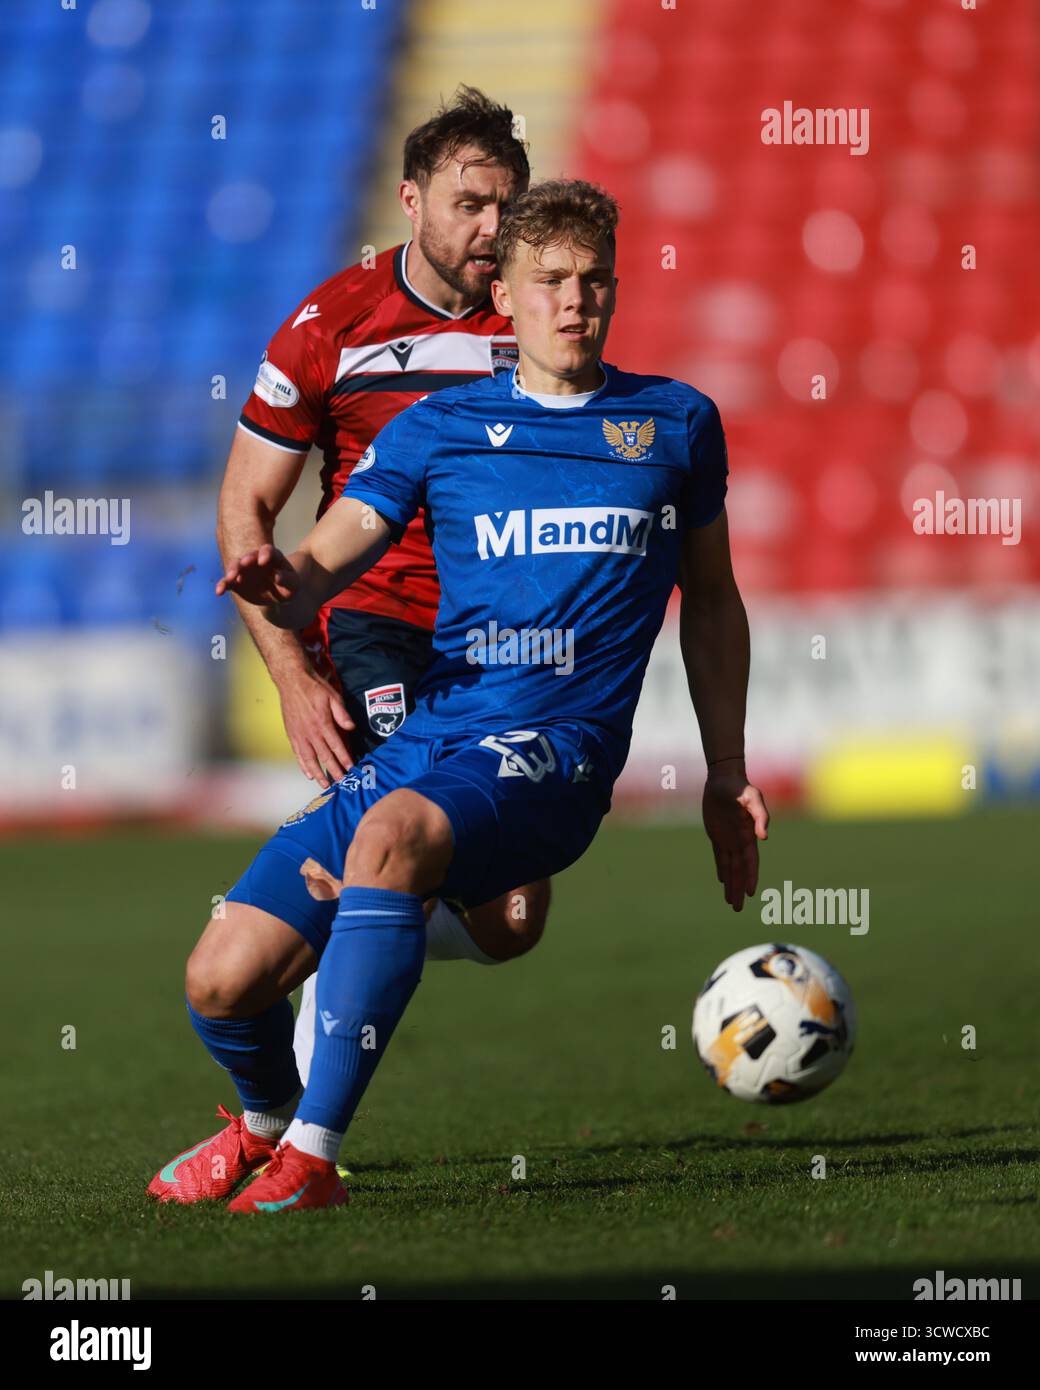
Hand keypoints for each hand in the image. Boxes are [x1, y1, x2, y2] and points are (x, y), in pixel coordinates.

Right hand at [216, 544, 297, 605]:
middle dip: (246, 560)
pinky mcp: (236, 582)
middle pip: (249, 557)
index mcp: (272, 557)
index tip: (262, 561)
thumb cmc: (288, 587)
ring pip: (236, 566)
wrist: (276, 596)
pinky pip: (227, 582)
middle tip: (243, 564)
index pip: (268, 550)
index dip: (265, 553)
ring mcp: (245, 570)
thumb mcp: (292, 585)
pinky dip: (222, 585)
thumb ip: (286, 579)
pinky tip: (219, 592)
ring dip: (232, 570)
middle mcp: (256, 560)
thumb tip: (277, 576)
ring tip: (230, 578)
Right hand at [278, 668, 355, 787]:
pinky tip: (309, 774)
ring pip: (310, 759)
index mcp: (323, 723)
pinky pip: (298, 754)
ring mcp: (300, 735)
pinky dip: (303, 766)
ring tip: (326, 784)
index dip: (345, 759)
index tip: (352, 769)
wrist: (291, 681)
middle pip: (325, 756)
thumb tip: (351, 728)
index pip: (337, 746)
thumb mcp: (333, 696)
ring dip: (319, 773)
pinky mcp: (292, 734)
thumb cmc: (314, 687)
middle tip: (342, 782)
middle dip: (335, 770)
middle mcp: (311, 732)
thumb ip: (342, 714)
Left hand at [702, 767, 768, 911]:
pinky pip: (720, 857)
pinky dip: (722, 870)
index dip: (750, 876)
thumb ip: (760, 815)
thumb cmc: (740, 786)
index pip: (750, 861)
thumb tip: (764, 837)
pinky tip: (723, 882)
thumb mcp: (752, 797)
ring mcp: (729, 838)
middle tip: (738, 909)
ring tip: (731, 903)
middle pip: (740, 870)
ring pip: (730, 867)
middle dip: (739, 888)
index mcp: (749, 834)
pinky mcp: (717, 835)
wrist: (724, 778)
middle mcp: (740, 840)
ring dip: (731, 884)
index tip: (750, 893)